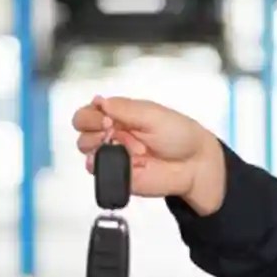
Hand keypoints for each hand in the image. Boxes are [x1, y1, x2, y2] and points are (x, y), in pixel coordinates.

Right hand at [72, 96, 226, 214]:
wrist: (195, 165)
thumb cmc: (179, 135)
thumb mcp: (152, 114)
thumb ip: (124, 108)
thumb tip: (99, 101)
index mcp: (119, 115)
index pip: (89, 111)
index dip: (91, 114)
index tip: (107, 117)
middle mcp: (112, 134)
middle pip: (82, 129)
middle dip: (93, 128)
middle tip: (113, 130)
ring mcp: (113, 156)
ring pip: (86, 150)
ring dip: (101, 146)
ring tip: (129, 149)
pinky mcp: (117, 176)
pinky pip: (99, 172)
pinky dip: (104, 166)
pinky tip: (122, 162)